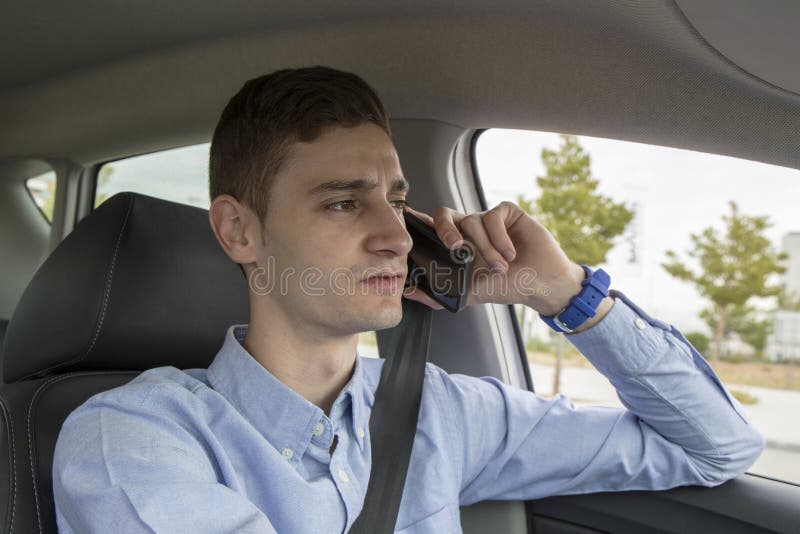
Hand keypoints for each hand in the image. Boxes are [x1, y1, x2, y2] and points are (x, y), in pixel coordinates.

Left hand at [402, 202, 586, 314]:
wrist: (539, 283)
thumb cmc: (505, 287)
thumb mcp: (469, 293)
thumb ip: (439, 294)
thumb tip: (408, 292)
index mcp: (457, 244)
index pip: (433, 227)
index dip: (419, 221)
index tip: (408, 218)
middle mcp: (470, 229)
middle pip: (445, 214)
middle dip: (446, 229)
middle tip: (455, 246)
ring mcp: (488, 219)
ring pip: (473, 221)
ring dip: (486, 248)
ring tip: (500, 267)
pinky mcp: (507, 212)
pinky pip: (493, 216)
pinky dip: (499, 237)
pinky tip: (510, 253)